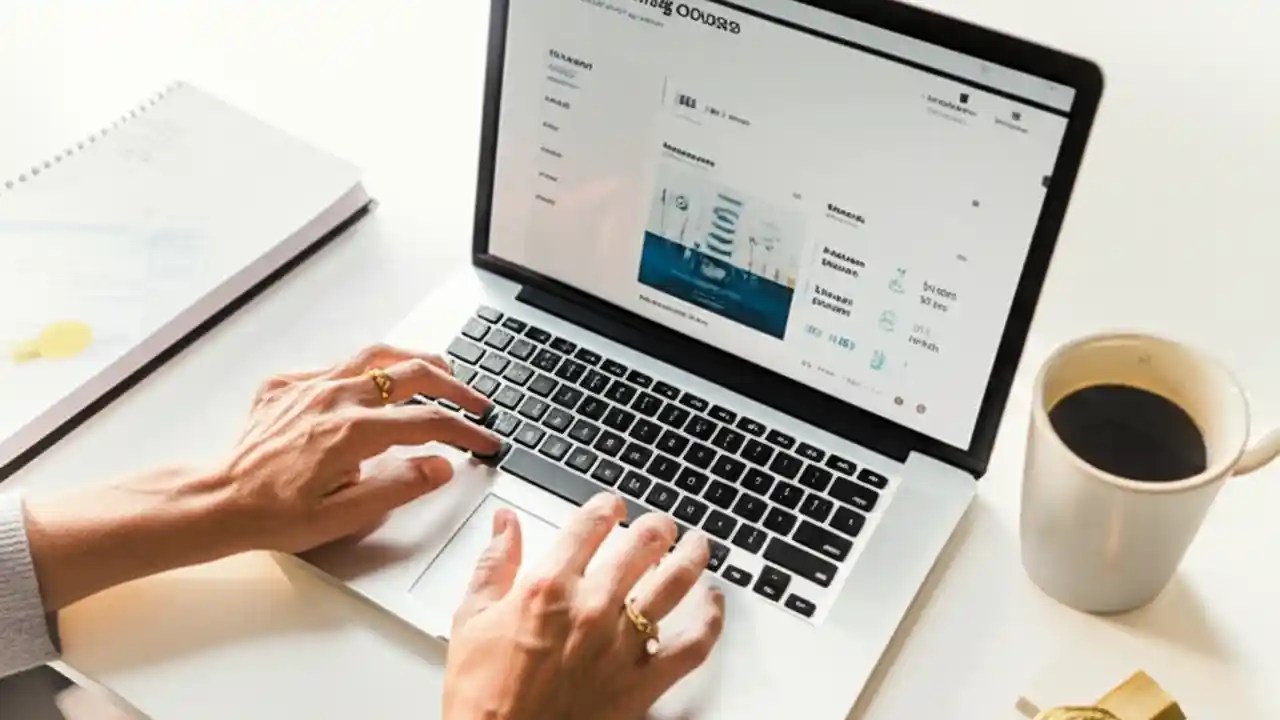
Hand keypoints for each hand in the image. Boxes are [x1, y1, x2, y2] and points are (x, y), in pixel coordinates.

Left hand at [23, 343, 499, 609]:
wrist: (218, 501)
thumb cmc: (274, 514)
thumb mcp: (345, 515)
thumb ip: (400, 486)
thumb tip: (440, 466)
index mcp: (355, 431)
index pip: (430, 422)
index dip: (467, 431)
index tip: (487, 440)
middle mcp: (336, 397)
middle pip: (414, 374)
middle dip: (456, 387)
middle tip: (477, 403)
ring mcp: (311, 385)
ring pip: (379, 354)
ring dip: (417, 360)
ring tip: (441, 372)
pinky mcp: (288, 384)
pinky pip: (339, 363)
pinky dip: (370, 367)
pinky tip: (378, 382)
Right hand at [443, 493, 725, 719]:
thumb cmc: (482, 694)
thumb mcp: (471, 618)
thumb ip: (493, 563)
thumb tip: (506, 523)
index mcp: (547, 587)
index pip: (591, 524)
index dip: (608, 505)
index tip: (613, 505)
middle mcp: (591, 608)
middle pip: (643, 544)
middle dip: (657, 526)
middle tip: (661, 525)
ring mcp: (621, 643)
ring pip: (675, 583)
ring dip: (691, 556)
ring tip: (697, 545)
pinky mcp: (643, 681)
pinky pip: (692, 644)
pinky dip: (710, 619)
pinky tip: (713, 603)